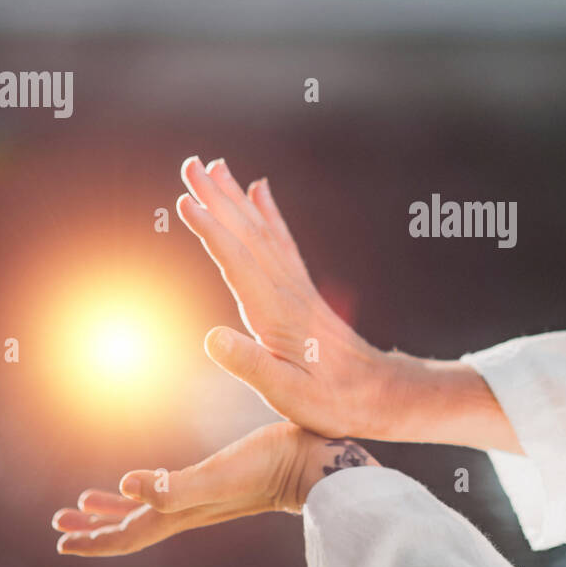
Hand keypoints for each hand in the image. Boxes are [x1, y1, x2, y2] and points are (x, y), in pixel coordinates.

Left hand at [52, 422, 377, 556]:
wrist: (313, 461)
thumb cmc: (270, 464)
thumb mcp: (219, 474)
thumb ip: (175, 486)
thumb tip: (127, 486)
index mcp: (183, 512)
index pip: (129, 536)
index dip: (94, 538)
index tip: (62, 538)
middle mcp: (189, 510)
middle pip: (132, 529)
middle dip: (95, 527)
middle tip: (62, 519)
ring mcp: (203, 499)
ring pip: (148, 513)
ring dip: (116, 512)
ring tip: (87, 503)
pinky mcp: (217, 483)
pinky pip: (169, 493)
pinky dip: (148, 491)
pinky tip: (147, 480)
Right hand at [176, 156, 398, 439]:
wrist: (380, 395)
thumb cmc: (331, 401)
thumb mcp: (286, 394)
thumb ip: (249, 364)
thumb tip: (211, 337)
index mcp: (276, 314)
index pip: (237, 262)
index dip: (211, 231)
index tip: (185, 201)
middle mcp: (286, 291)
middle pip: (247, 234)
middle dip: (216, 198)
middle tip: (189, 164)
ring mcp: (296, 287)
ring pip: (262, 231)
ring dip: (236, 198)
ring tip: (214, 166)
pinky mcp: (303, 290)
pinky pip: (282, 241)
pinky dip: (268, 212)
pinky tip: (259, 191)